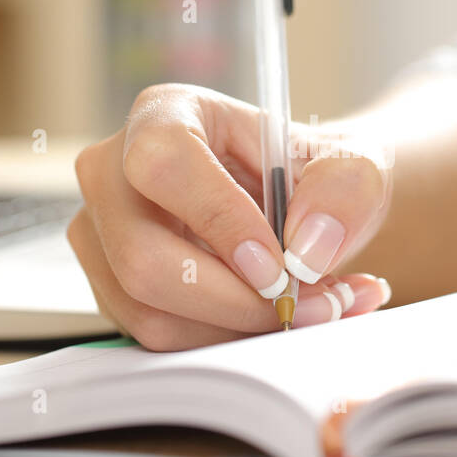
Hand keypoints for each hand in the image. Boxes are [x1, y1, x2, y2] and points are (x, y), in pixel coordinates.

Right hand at [69, 84, 392, 349]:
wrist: (304, 208)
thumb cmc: (315, 175)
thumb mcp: (353, 164)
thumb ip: (345, 191)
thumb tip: (306, 252)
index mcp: (164, 115)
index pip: (165, 164)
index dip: (221, 221)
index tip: (280, 266)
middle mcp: (113, 172)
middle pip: (142, 257)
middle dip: (236, 301)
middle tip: (308, 306)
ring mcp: (102, 236)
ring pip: (151, 311)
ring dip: (240, 328)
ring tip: (310, 310)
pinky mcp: (113, 289)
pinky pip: (160, 336)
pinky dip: (228, 341)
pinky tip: (275, 318)